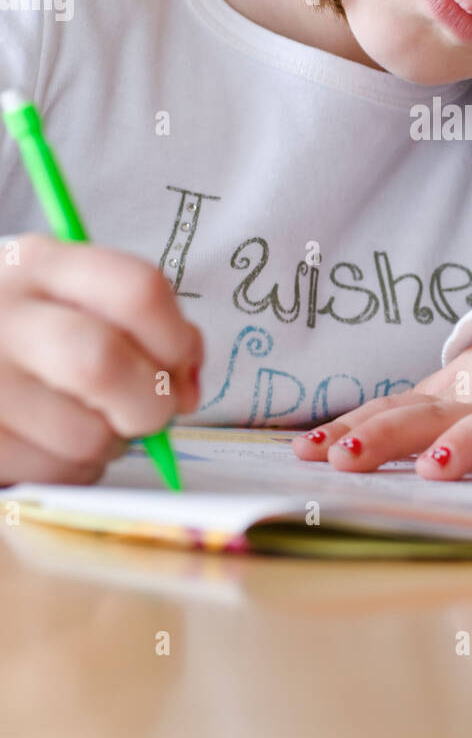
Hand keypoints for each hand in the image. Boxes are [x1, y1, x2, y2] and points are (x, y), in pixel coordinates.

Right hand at [0, 233, 202, 484]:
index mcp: (40, 264)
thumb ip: (139, 324)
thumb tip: (187, 386)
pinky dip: (74, 470)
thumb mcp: (69, 299)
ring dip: (110, 444)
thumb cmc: (25, 335)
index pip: (137, 289)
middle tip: (151, 414)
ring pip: (86, 434)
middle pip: (102, 363)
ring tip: (86, 425)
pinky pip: (56, 473)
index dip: (178, 339)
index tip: (182, 368)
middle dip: (149, 403)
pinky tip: (53, 444)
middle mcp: (3, 314)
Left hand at [292, 291, 471, 488]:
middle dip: (386, 437)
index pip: (396, 412)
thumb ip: (407, 420)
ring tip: (436, 466)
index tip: (307, 452)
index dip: (353, 430)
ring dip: (470, 444)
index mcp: (457, 400)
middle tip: (344, 459)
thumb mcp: (460, 398)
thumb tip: (317, 449)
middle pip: (433, 418)